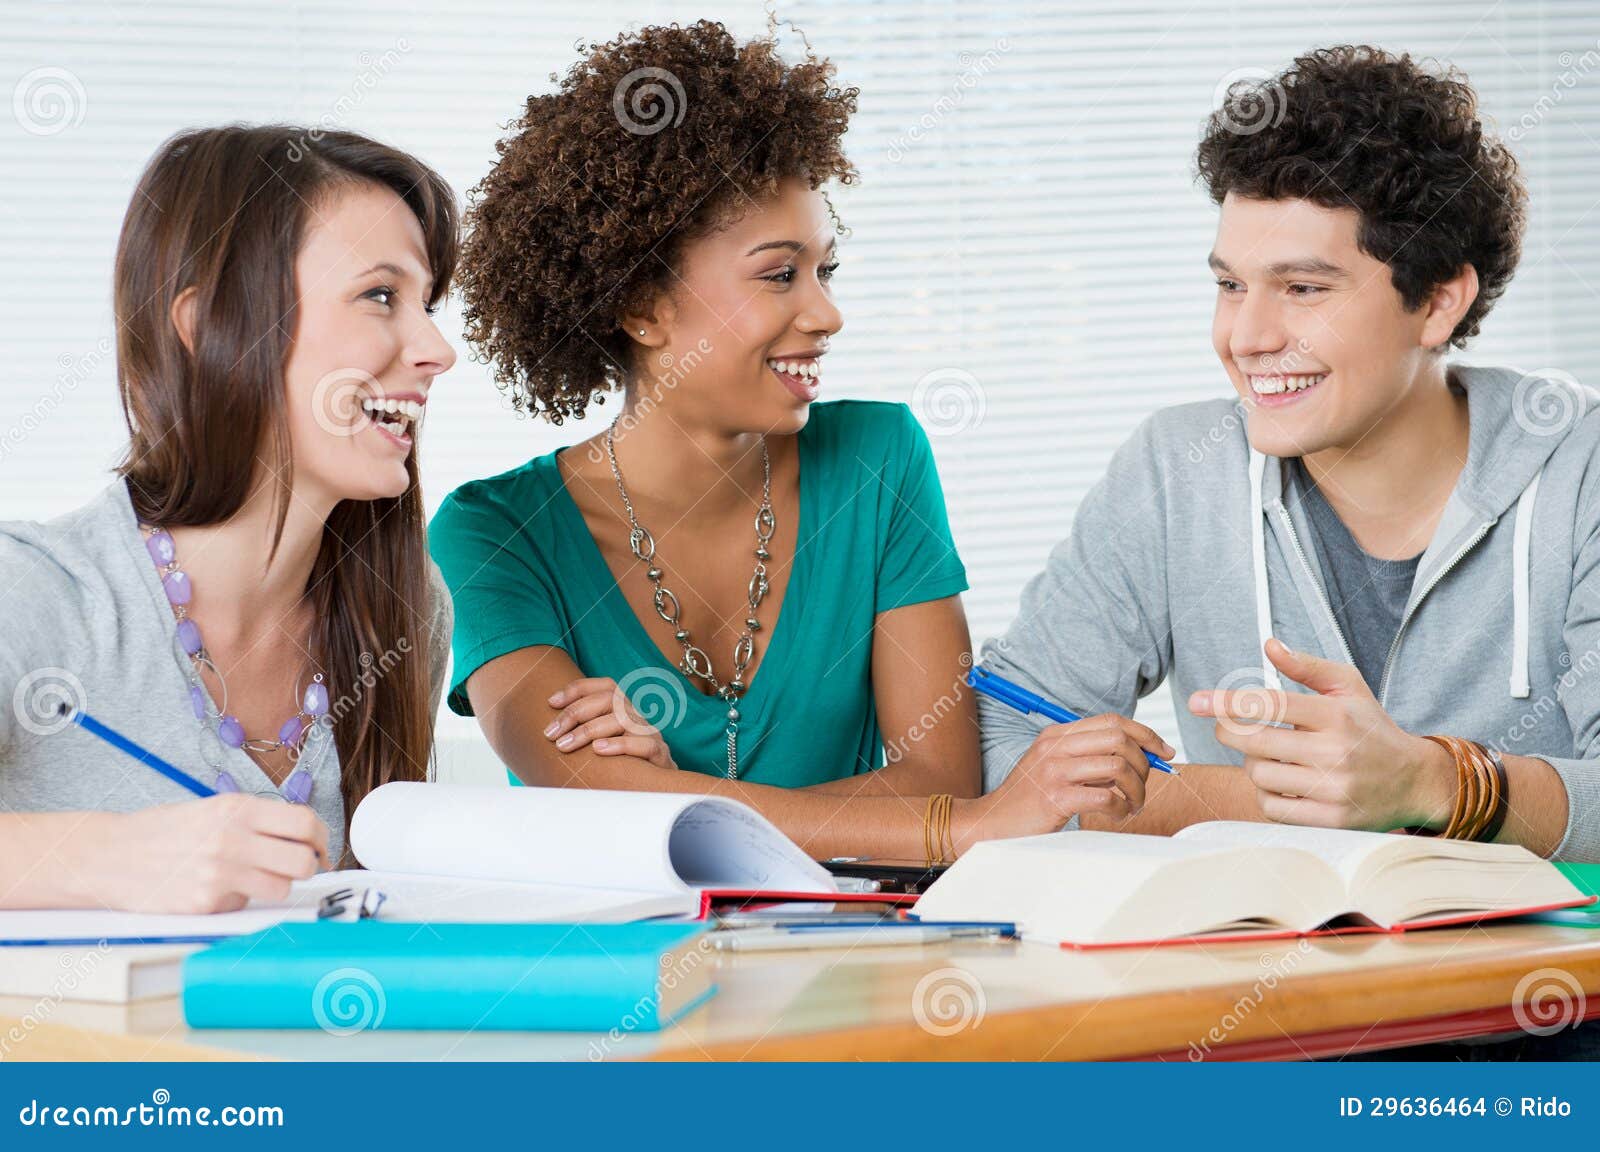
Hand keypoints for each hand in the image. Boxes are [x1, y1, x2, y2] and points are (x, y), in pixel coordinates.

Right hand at [78, 794, 329, 914]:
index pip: (305, 823)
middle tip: (300, 868)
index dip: (322, 839)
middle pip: (303, 861)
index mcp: (237, 809)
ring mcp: (219, 874)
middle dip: (309, 867)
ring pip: (281, 889)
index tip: (322, 849)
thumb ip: (256, 820)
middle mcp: (232, 839)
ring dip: (275, 886)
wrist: (109, 855)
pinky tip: (215, 889)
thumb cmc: (165, 831)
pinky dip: (238, 901)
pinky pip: (244, 906)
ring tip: (253, 878)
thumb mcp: (214, 808)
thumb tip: (304, 837)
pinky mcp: (205, 904)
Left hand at [545, 677, 678, 769]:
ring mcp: (650, 733)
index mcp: (624, 709)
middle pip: (609, 699)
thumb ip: (582, 735)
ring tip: (565, 745)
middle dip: (575, 713)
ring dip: (588, 730)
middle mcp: (637, 717)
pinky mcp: (659, 754)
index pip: (605, 686)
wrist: (659, 789)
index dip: (578, 688)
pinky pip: (643, 743)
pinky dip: (619, 745)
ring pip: (622, 719)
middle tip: (551, 733)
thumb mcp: (603, 744)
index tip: (550, 702)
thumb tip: (546, 734)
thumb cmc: (622, 766)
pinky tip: (598, 750)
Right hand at [957, 714, 1173, 846]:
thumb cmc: (1029, 798)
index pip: (1113, 721)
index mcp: (1058, 734)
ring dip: (1136, 790)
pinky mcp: (1055, 797)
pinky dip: (1121, 808)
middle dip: (1144, 764)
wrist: (993, 822)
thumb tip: (1140, 758)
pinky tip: (1116, 814)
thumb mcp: (1055, 766)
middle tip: (1143, 787)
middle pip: (1120, 739)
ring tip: (1132, 805)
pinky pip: (1106, 797)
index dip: (1146, 734)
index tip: (1164, 752)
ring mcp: (1054, 770)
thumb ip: (1090, 758)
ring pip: (1118, 767)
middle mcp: (1056, 745)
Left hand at [1188, 637, 1454, 830]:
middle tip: (1228, 728)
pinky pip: (1271, 807)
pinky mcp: (1330, 820)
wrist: (1414, 781)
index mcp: (1336, 715)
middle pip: (1254, 742)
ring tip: (1270, 755)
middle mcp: (1335, 752)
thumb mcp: (1348, 687)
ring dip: (1252, 764)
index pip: (1268, 704)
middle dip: (1230, 732)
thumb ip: (1306, 666)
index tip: (1197, 702)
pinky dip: (1267, 794)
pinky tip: (1282, 782)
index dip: (1226, 702)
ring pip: (1259, 775)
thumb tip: (1269, 646)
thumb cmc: (1372, 729)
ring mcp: (1333, 789)